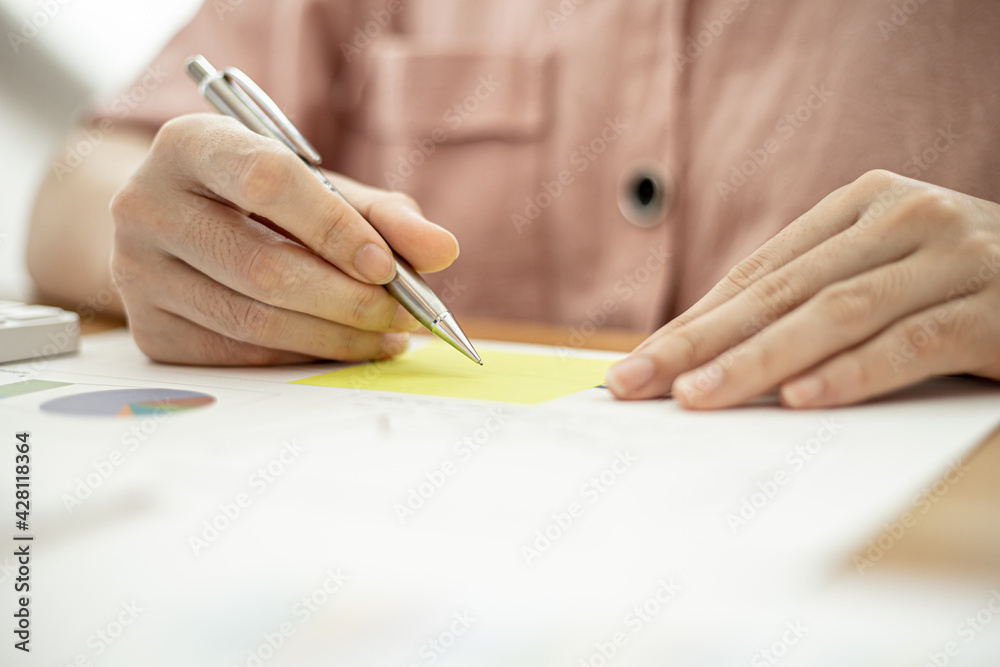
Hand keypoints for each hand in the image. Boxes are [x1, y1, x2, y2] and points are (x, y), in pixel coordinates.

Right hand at [110, 114, 458, 364]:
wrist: (179, 226)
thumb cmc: (262, 201)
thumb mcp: (322, 188)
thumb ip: (384, 215)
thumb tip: (443, 252)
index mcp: (189, 145)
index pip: (267, 181)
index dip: (335, 227)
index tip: (387, 266)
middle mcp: (145, 205)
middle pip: (264, 267)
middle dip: (350, 300)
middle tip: (404, 315)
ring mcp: (137, 273)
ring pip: (255, 320)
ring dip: (337, 337)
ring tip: (389, 335)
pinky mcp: (149, 330)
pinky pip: (241, 355)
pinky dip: (304, 356)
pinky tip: (346, 348)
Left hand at [606, 170, 999, 408]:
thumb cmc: (960, 286)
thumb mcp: (883, 276)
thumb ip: (814, 301)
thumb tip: (708, 355)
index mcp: (864, 203)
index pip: (759, 272)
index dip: (694, 320)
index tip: (639, 364)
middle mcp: (904, 217)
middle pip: (781, 291)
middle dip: (700, 342)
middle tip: (639, 383)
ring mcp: (954, 257)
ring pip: (835, 314)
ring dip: (758, 361)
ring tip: (699, 397)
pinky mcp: (996, 307)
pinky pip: (912, 343)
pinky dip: (854, 373)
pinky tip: (802, 399)